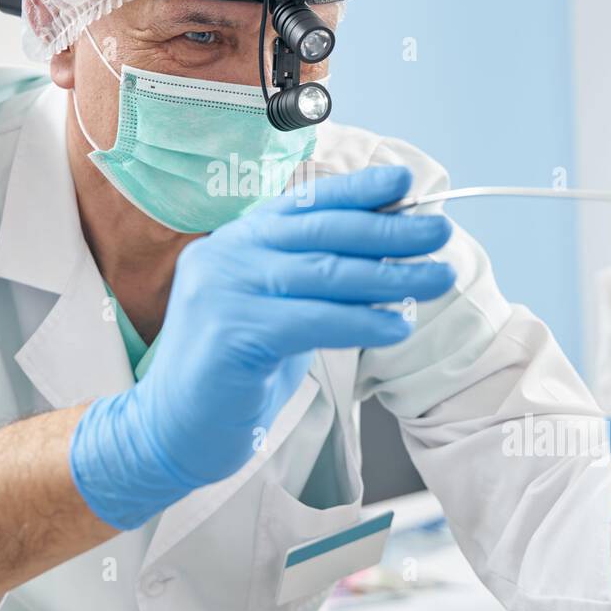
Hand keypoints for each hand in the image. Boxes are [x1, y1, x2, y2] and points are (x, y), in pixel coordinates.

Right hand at [69, 165, 455, 529]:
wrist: (171, 428)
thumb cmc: (234, 371)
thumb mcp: (276, 309)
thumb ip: (315, 278)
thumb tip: (389, 255)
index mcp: (237, 239)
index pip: (305, 203)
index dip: (357, 190)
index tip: (404, 182)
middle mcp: (227, 253)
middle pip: (321, 232)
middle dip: (388, 231)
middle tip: (439, 233)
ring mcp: (224, 289)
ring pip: (324, 273)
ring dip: (390, 276)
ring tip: (437, 278)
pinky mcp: (232, 331)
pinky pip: (312, 320)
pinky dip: (362, 322)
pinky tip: (397, 326)